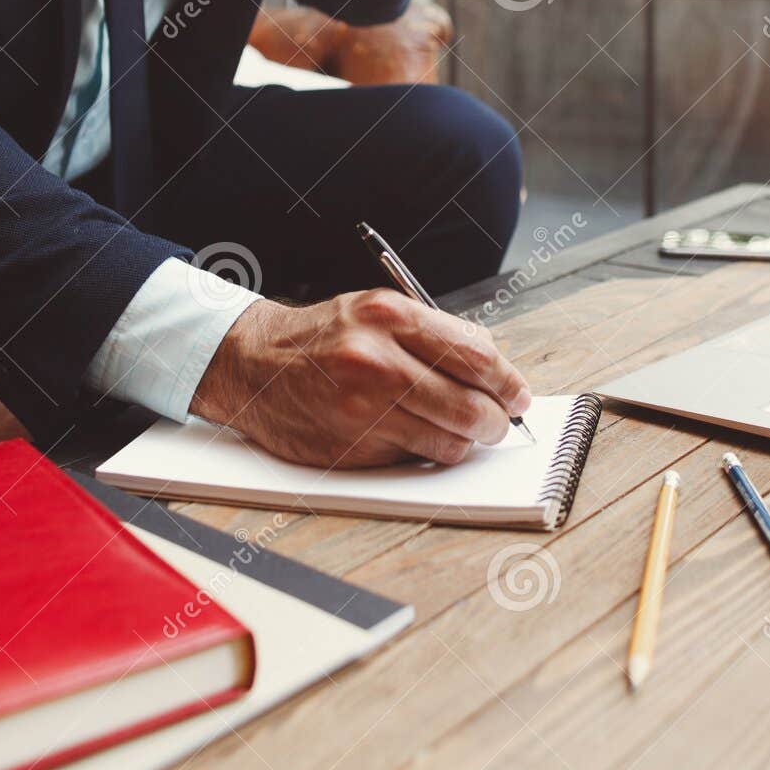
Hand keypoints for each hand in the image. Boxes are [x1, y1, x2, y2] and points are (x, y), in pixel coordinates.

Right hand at [189, 289, 531, 468]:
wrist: (252, 363)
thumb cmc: (323, 337)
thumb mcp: (376, 310)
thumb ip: (435, 334)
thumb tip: (495, 369)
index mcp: (389, 316)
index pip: (475, 354)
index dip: (508, 381)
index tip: (518, 395)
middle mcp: (376, 360)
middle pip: (470, 406)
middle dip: (496, 422)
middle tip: (498, 423)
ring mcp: (362, 408)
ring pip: (448, 442)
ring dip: (464, 443)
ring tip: (459, 432)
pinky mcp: (351, 447)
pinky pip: (413, 460)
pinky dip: (424, 453)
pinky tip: (413, 436)